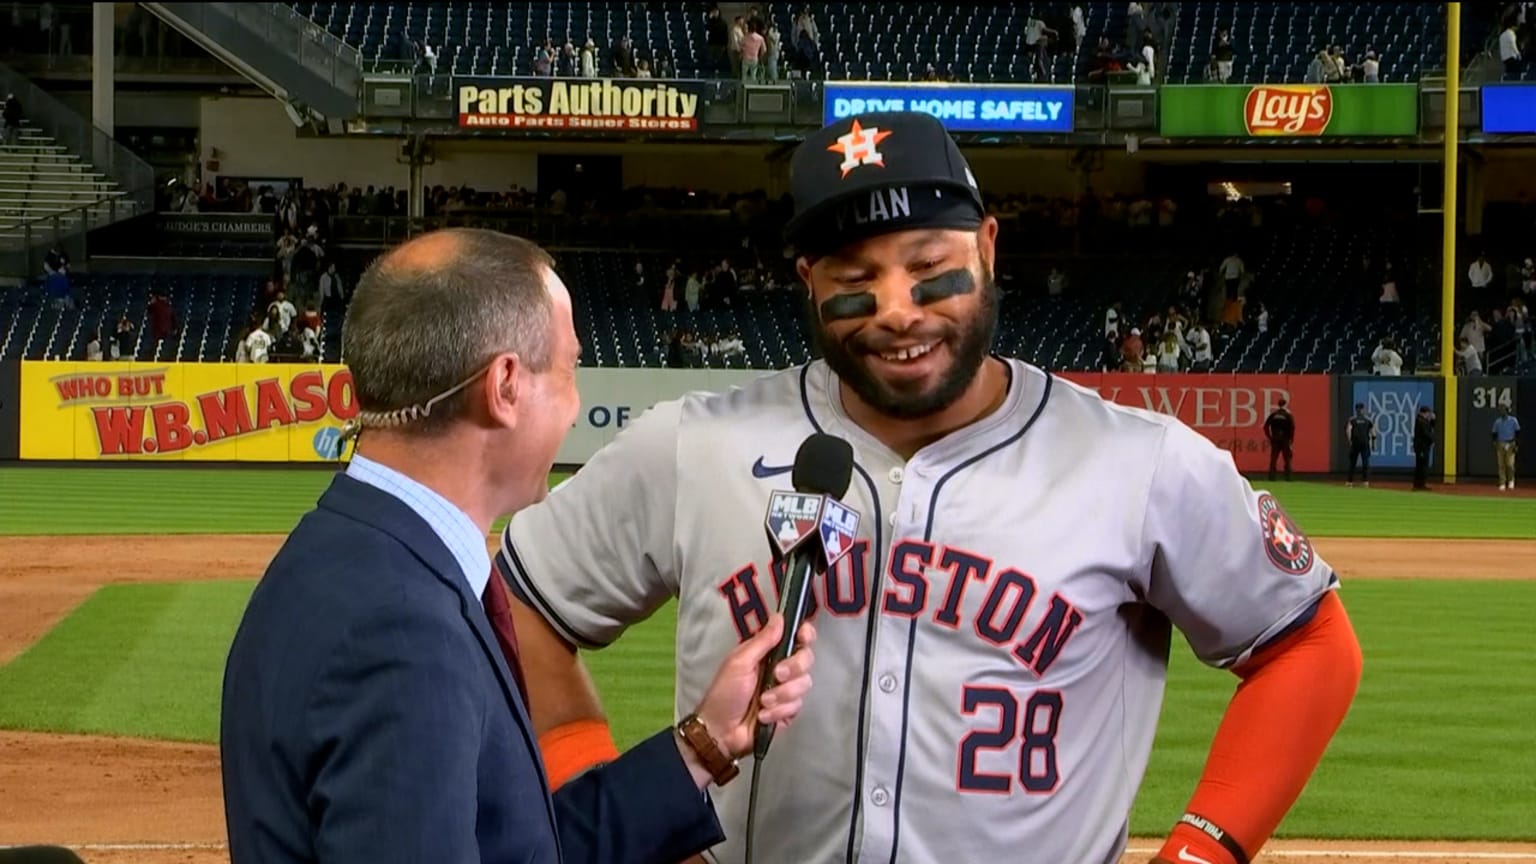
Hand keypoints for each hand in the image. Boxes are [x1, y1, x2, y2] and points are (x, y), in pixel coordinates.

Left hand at [691, 613, 815, 762]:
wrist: (721, 730)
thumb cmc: (724, 693)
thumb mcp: (740, 662)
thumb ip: (763, 640)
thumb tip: (779, 617)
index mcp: (768, 653)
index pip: (796, 637)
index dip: (805, 634)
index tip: (803, 638)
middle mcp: (781, 668)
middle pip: (806, 658)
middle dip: (794, 667)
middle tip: (777, 675)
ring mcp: (786, 690)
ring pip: (804, 683)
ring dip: (782, 694)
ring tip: (762, 701)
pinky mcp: (788, 710)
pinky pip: (797, 705)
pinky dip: (778, 711)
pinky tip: (763, 715)